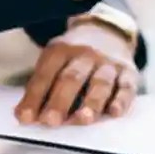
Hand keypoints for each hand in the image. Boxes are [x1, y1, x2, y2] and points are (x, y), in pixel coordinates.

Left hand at [14, 21, 141, 126]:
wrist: (108, 32)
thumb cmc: (74, 56)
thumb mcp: (54, 59)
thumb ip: (41, 85)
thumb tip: (26, 115)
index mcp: (62, 50)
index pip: (46, 74)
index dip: (35, 96)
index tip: (26, 117)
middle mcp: (86, 54)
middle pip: (73, 78)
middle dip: (61, 101)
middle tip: (51, 121)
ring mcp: (109, 63)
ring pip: (100, 83)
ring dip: (92, 102)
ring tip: (83, 119)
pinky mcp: (128, 73)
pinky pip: (126, 87)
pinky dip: (121, 100)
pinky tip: (114, 112)